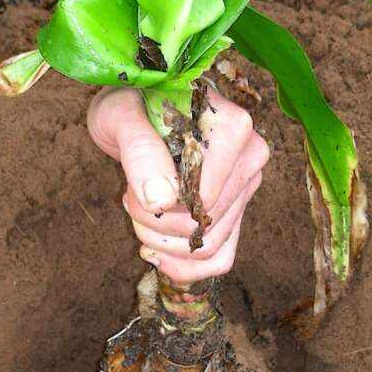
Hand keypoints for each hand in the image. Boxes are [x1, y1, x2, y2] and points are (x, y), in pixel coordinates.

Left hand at [88, 87, 268, 282]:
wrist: (138, 108)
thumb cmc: (129, 104)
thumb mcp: (120, 117)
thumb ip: (140, 151)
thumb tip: (162, 201)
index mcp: (232, 129)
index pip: (201, 201)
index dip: (157, 209)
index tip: (131, 189)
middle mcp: (251, 157)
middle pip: (205, 227)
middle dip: (155, 226)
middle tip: (130, 200)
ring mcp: (248, 185)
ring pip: (209, 247)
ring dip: (163, 244)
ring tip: (140, 213)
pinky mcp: (238, 207)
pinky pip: (221, 259)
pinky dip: (184, 267)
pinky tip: (155, 252)